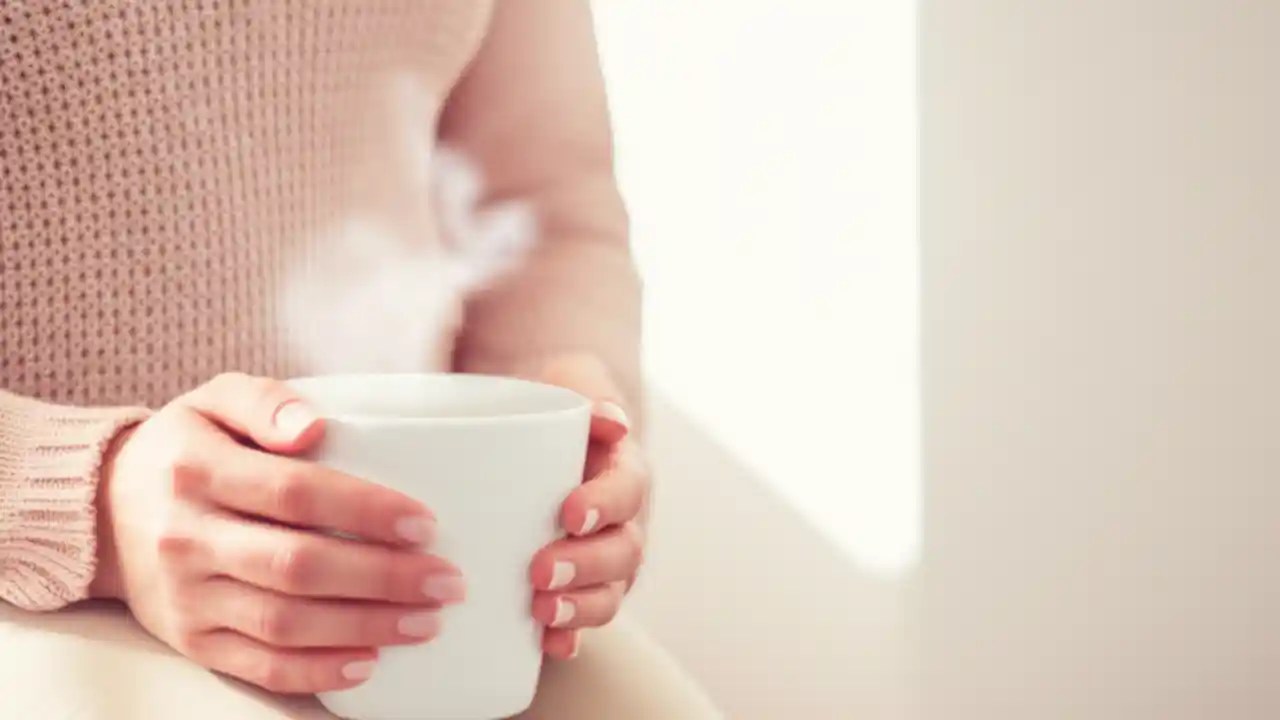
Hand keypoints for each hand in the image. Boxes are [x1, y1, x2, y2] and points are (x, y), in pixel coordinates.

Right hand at [91, 373, 465, 693]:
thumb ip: (267, 399)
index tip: (424, 523)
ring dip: (365, 628)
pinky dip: (318, 671)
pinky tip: (370, 662)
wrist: (102, 511)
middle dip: (383, 578)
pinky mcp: (191, 640)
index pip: (294, 493)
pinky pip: (258, 666)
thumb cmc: (188, 447)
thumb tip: (314, 425)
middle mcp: (187, 537)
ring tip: (427, 622)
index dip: (365, 510)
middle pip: (297, 566)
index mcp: (198, 470)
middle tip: (446, 582)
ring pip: (284, 623)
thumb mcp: (217, 399)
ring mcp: (186, 596)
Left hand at [527, 355, 649, 658]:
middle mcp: (623, 522)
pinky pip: (582, 622)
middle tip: (541, 571)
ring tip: (542, 611)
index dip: (604, 505)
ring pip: (610, 593)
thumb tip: (609, 420)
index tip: (568, 512)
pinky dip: (570, 639)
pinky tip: (550, 649)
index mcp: (624, 472)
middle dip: (586, 566)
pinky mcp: (577, 587)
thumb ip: (587, 394)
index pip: (628, 490)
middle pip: (623, 552)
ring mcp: (603, 561)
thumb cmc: (554, 406)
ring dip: (580, 607)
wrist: (536, 432)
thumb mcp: (570, 384)